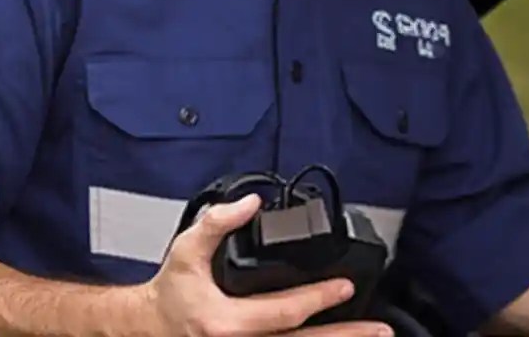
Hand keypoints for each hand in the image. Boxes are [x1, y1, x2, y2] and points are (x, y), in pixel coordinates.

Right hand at [138, 193, 392, 335]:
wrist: (149, 326)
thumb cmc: (171, 294)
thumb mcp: (186, 251)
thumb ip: (216, 224)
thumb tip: (249, 204)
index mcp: (227, 323)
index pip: (286, 312)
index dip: (319, 297)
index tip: (346, 284)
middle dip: (346, 335)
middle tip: (379, 328)